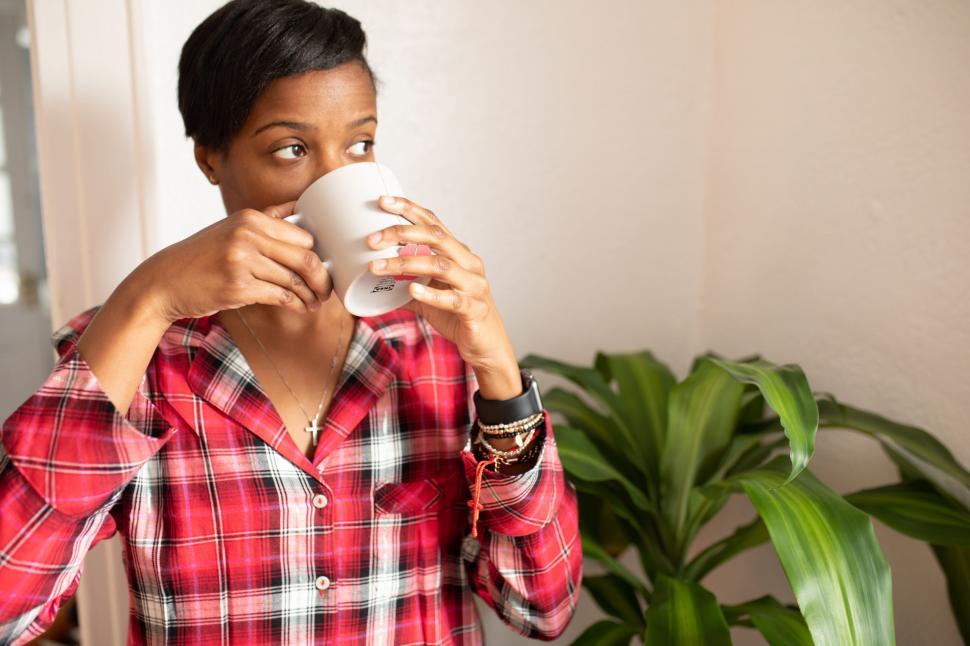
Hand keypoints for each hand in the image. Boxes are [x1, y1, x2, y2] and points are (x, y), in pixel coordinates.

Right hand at [131, 201, 332, 322]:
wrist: (164, 281)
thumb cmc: (202, 257)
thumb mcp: (231, 229)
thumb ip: (266, 221)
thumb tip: (301, 209)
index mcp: (250, 218)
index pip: (304, 235)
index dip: (319, 254)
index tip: (325, 267)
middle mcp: (247, 236)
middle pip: (305, 257)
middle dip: (322, 277)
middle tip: (327, 289)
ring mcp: (242, 262)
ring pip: (295, 280)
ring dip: (311, 295)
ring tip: (316, 302)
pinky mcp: (238, 288)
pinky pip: (280, 296)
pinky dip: (296, 304)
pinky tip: (301, 307)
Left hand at [366, 195, 518, 379]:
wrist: (486, 346)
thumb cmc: (458, 317)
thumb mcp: (428, 297)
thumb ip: (405, 285)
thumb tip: (373, 279)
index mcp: (459, 254)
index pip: (434, 223)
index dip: (410, 209)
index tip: (384, 202)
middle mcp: (469, 263)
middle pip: (436, 237)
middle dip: (401, 233)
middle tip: (372, 239)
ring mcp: (474, 286)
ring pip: (441, 266)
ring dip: (406, 264)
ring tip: (378, 266)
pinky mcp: (474, 310)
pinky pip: (453, 299)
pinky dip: (431, 294)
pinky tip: (411, 290)